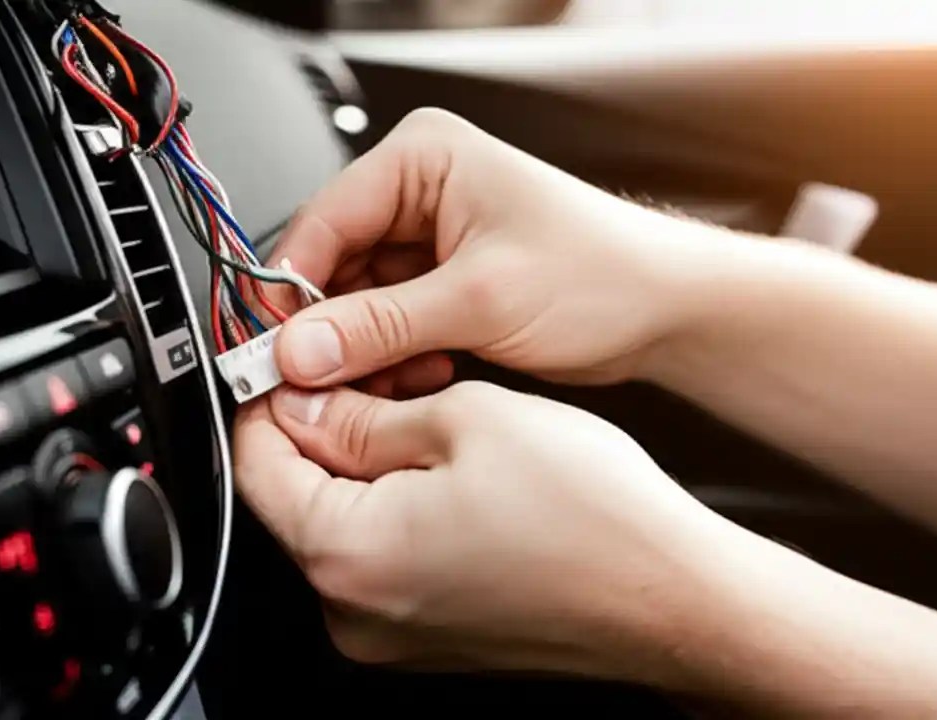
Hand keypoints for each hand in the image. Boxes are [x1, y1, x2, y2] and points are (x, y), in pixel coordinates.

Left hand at [234, 380, 745, 685]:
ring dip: (368, 462)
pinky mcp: (428, 638)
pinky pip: (385, 558)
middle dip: (326, 427)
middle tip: (377, 374)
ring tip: (430, 412)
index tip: (290, 362)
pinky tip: (451, 467)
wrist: (674, 598)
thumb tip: (305, 405)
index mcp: (350, 557)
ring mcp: (392, 635)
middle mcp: (356, 613)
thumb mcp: (466, 420)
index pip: (256, 466)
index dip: (268, 398)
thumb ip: (361, 415)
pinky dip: (399, 506)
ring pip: (345, 524)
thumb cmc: (594, 519)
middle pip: (298, 497)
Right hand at [267, 108, 719, 390]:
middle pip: (333, 263)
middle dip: (327, 329)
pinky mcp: (441, 281)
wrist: (665, 311)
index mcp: (424, 158)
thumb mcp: (480, 300)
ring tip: (378, 388)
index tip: (271, 347)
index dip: (290, 289)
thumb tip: (300, 348)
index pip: (323, 220)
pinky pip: (387, 321)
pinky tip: (414, 379)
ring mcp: (429, 237)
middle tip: (315, 383)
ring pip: (356, 300)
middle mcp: (420, 190)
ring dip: (361, 351)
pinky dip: (390, 358)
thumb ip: (381, 327)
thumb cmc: (603, 273)